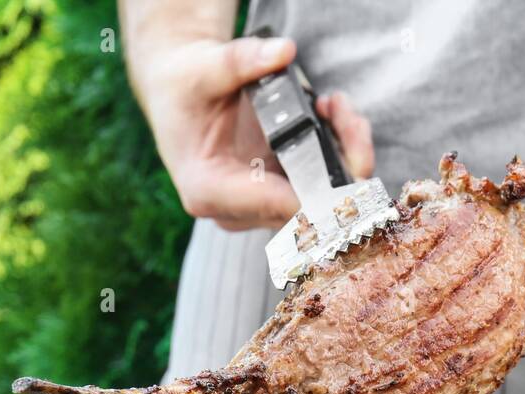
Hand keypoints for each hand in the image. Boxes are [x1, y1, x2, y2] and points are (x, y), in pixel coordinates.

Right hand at [122, 11, 374, 231]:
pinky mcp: (275, 197)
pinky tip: (334, 118)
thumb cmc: (185, 86)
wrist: (179, 93)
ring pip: (322, 204)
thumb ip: (241, 61)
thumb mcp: (205, 68)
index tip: (345, 148)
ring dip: (345, 158)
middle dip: (341, 163)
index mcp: (207, 190)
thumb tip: (283, 52)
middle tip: (343, 110)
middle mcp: (234, 211)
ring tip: (338, 107)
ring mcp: (256, 208)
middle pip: (308, 210)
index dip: (321, 187)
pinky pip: (320, 190)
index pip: (276, 206)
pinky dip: (338, 158)